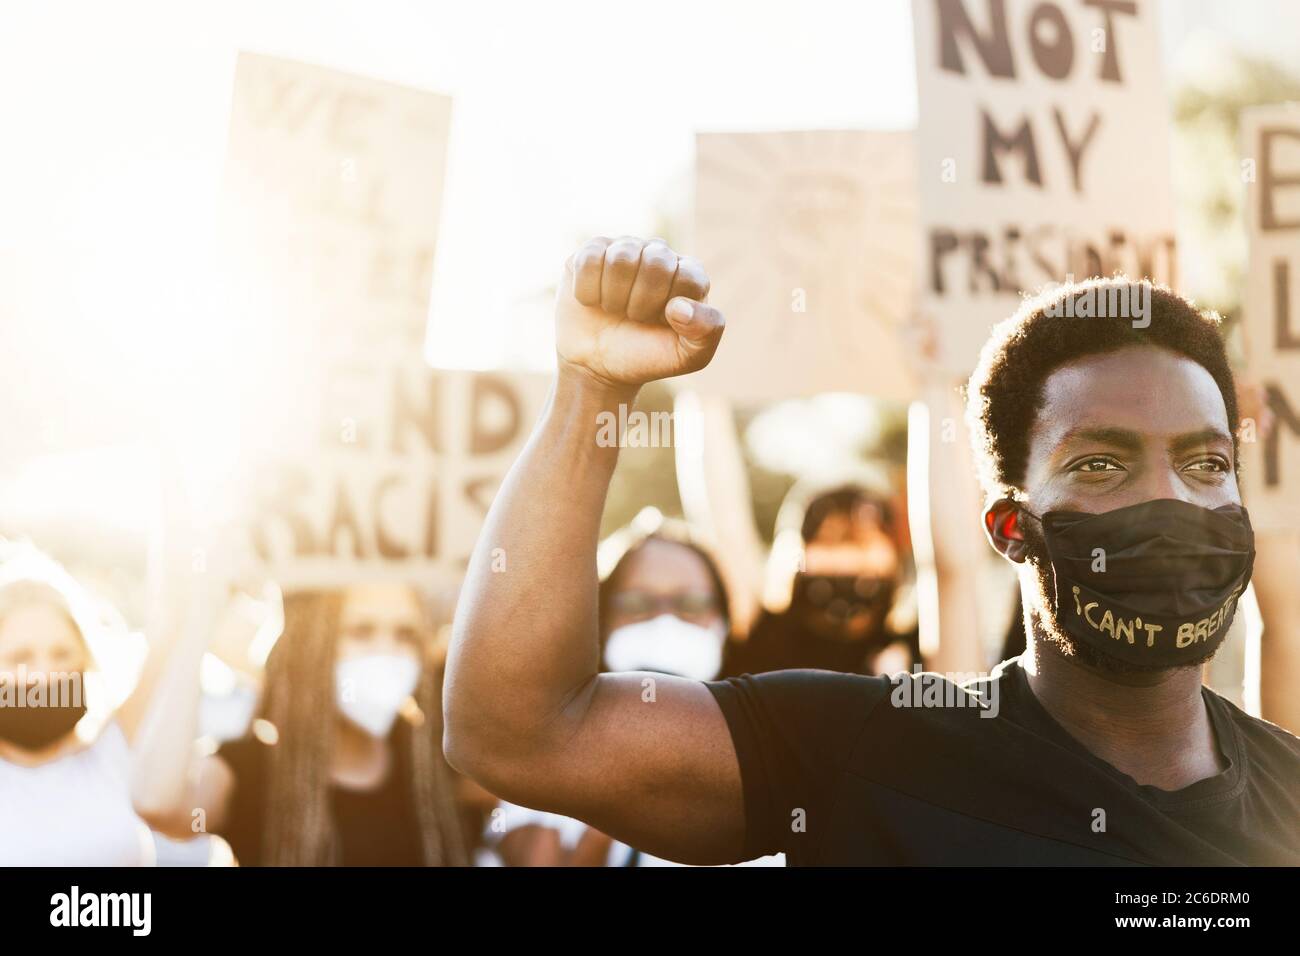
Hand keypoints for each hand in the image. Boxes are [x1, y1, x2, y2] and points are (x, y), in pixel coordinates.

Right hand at [555, 236, 723, 389]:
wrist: (596, 365)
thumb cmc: (645, 356)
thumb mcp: (686, 356)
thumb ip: (706, 331)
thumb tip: (679, 306)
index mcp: (689, 275)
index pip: (689, 278)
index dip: (669, 309)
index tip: (660, 323)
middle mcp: (660, 254)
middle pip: (657, 262)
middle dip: (641, 302)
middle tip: (635, 317)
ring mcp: (625, 248)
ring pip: (621, 258)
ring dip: (613, 297)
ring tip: (614, 309)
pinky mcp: (592, 251)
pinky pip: (589, 260)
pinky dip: (587, 291)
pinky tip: (592, 301)